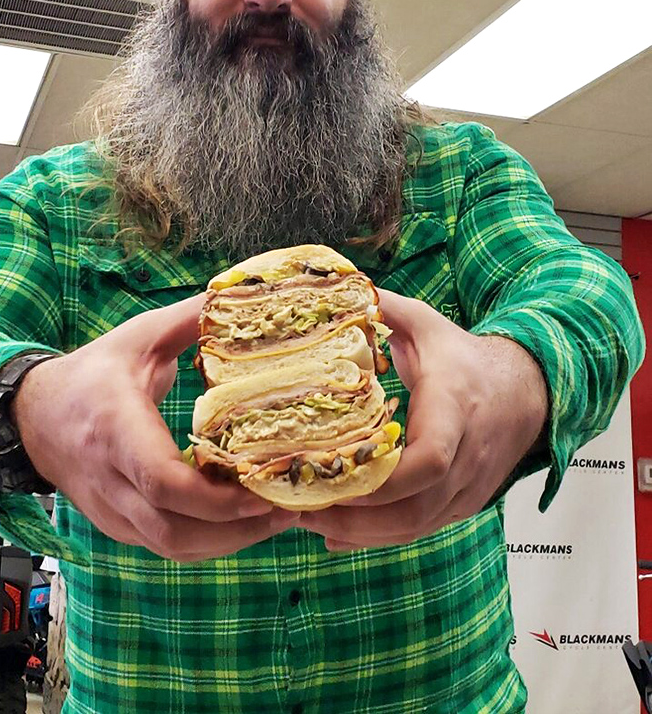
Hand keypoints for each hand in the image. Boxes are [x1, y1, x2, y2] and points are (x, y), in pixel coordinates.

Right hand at [12, 294, 299, 561]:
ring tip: (277, 518)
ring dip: (230, 542)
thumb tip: (238, 294)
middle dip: (236, 530)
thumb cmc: (92, 373)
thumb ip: (190, 319)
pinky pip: (167, 547)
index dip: (214, 496)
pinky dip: (209, 542)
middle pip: (173, 528)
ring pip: (173, 547)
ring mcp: (112, 509)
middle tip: (288, 508)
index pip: (161, 479)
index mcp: (115, 427)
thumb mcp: (139, 336)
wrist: (35, 416)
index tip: (261, 488)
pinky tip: (243, 524)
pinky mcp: (118, 525)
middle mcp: (110, 478)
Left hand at [300, 288, 547, 551]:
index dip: (383, 480)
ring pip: (414, 527)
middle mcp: (467, 455)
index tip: (332, 475)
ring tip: (306, 518)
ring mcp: (468, 487)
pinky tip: (335, 530)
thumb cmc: (466, 358)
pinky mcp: (463, 505)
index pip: (430, 458)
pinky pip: (419, 530)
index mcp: (455, 406)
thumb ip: (383, 309)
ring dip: (359, 531)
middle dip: (353, 515)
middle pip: (414, 508)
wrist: (527, 391)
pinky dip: (376, 536)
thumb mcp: (426, 325)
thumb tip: (337, 288)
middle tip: (297, 506)